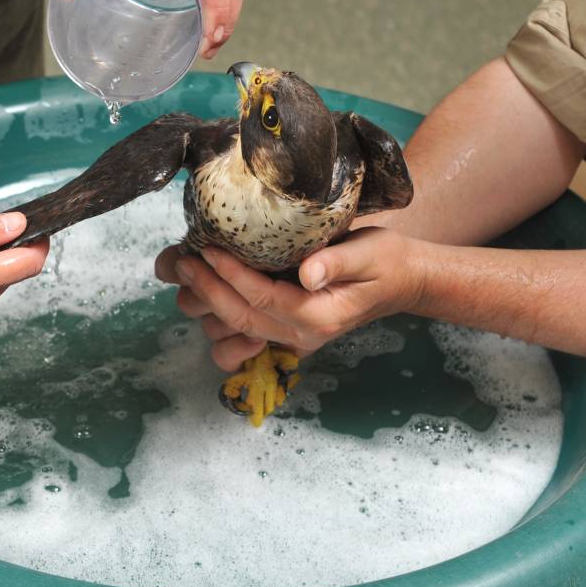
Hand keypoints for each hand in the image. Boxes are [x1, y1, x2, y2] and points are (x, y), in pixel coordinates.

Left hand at [155, 228, 423, 369]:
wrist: (402, 281)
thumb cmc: (387, 261)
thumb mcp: (369, 252)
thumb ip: (337, 261)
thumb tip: (307, 273)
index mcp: (318, 317)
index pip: (261, 299)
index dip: (230, 275)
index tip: (206, 248)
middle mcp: (301, 335)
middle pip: (240, 318)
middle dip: (207, 289)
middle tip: (183, 259)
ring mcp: (291, 338)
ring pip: (234, 333)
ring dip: (206, 304)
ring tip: (188, 269)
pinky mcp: (284, 331)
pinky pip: (241, 336)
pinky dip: (218, 317)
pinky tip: (207, 288)